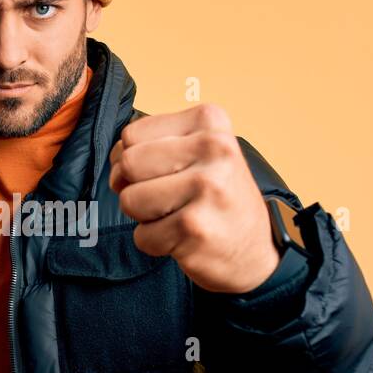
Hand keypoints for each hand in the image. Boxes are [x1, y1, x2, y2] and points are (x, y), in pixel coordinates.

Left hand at [108, 103, 280, 293]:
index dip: (133, 159)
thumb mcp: (200, 153)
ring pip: (130, 199)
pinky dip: (155, 243)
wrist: (256, 252)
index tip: (162, 174)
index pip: (131, 134)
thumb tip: (116, 157)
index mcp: (209, 121)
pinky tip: (184, 238)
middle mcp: (213, 148)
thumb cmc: (218, 200)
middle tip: (167, 199)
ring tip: (178, 216)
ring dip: (144, 218)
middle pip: (128, 163)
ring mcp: (206, 187)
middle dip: (135, 188)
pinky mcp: (194, 227)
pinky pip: (142, 236)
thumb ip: (157, 142)